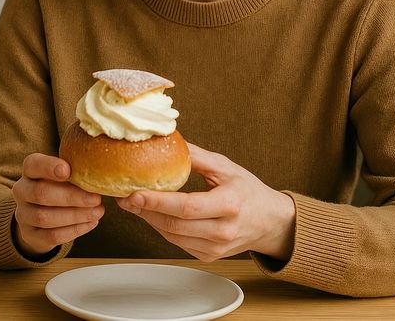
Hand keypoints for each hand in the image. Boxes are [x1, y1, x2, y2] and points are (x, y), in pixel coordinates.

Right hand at [11, 153, 104, 256]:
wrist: (42, 217)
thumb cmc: (60, 188)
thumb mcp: (64, 175)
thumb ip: (76, 171)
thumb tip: (99, 174)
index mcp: (30, 171)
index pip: (33, 164)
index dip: (48, 167)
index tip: (68, 170)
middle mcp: (21, 191)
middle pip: (41, 193)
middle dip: (71, 197)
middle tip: (96, 198)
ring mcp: (23, 214)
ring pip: (45, 217)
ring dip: (75, 215)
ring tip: (97, 212)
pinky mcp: (30, 235)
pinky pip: (51, 235)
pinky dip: (74, 230)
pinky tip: (91, 223)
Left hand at [115, 143, 294, 260]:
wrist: (270, 222)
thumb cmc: (248, 191)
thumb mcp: (226, 167)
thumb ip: (196, 156)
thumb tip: (167, 139)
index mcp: (229, 205)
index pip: (186, 207)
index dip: (157, 202)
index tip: (133, 193)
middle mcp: (223, 231)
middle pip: (174, 225)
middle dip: (144, 211)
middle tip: (124, 197)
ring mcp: (216, 247)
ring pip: (172, 236)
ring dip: (149, 220)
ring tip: (133, 203)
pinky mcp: (209, 256)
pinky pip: (177, 243)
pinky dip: (161, 228)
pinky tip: (152, 214)